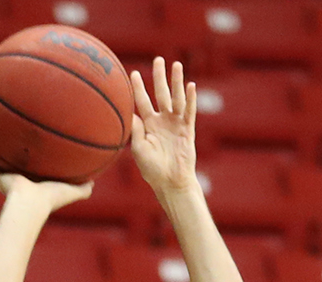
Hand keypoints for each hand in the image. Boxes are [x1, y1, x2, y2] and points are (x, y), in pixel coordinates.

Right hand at [0, 154, 93, 212]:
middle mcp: (24, 184)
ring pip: (5, 166)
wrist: (30, 202)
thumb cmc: (51, 198)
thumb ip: (83, 189)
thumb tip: (93, 183)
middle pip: (22, 169)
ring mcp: (10, 180)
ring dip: (3, 157)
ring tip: (1, 142)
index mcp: (39, 187)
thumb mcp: (72, 191)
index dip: (42, 166)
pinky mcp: (0, 178)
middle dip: (22, 160)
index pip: (40, 175)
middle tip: (23, 146)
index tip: (44, 155)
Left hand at [129, 57, 196, 194]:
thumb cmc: (152, 170)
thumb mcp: (139, 150)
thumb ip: (136, 132)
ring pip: (176, 98)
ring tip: (176, 65)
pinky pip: (189, 111)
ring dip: (177, 82)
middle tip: (158, 58)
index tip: (133, 73)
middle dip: (159, 77)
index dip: (138, 88)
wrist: (171, 183)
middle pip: (161, 94)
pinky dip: (190, 99)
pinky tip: (191, 86)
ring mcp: (176, 124)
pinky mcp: (188, 130)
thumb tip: (131, 114)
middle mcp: (163, 121)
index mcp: (149, 125)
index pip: (142, 102)